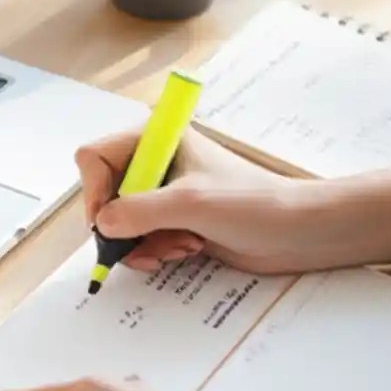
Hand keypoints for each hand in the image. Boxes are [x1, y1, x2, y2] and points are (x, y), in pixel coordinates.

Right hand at [76, 127, 334, 273]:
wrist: (296, 231)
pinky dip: (155, 250)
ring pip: (121, 222)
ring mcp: (165, 191)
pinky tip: (185, 250)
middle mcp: (156, 161)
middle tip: (147, 241)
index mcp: (157, 139)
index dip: (94, 191)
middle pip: (104, 194)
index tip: (109, 219)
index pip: (95, 157)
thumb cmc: (253, 203)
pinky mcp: (175, 219)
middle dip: (123, 225)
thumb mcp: (190, 203)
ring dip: (143, 242)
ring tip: (180, 245)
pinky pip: (141, 238)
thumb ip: (139, 211)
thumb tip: (102, 224)